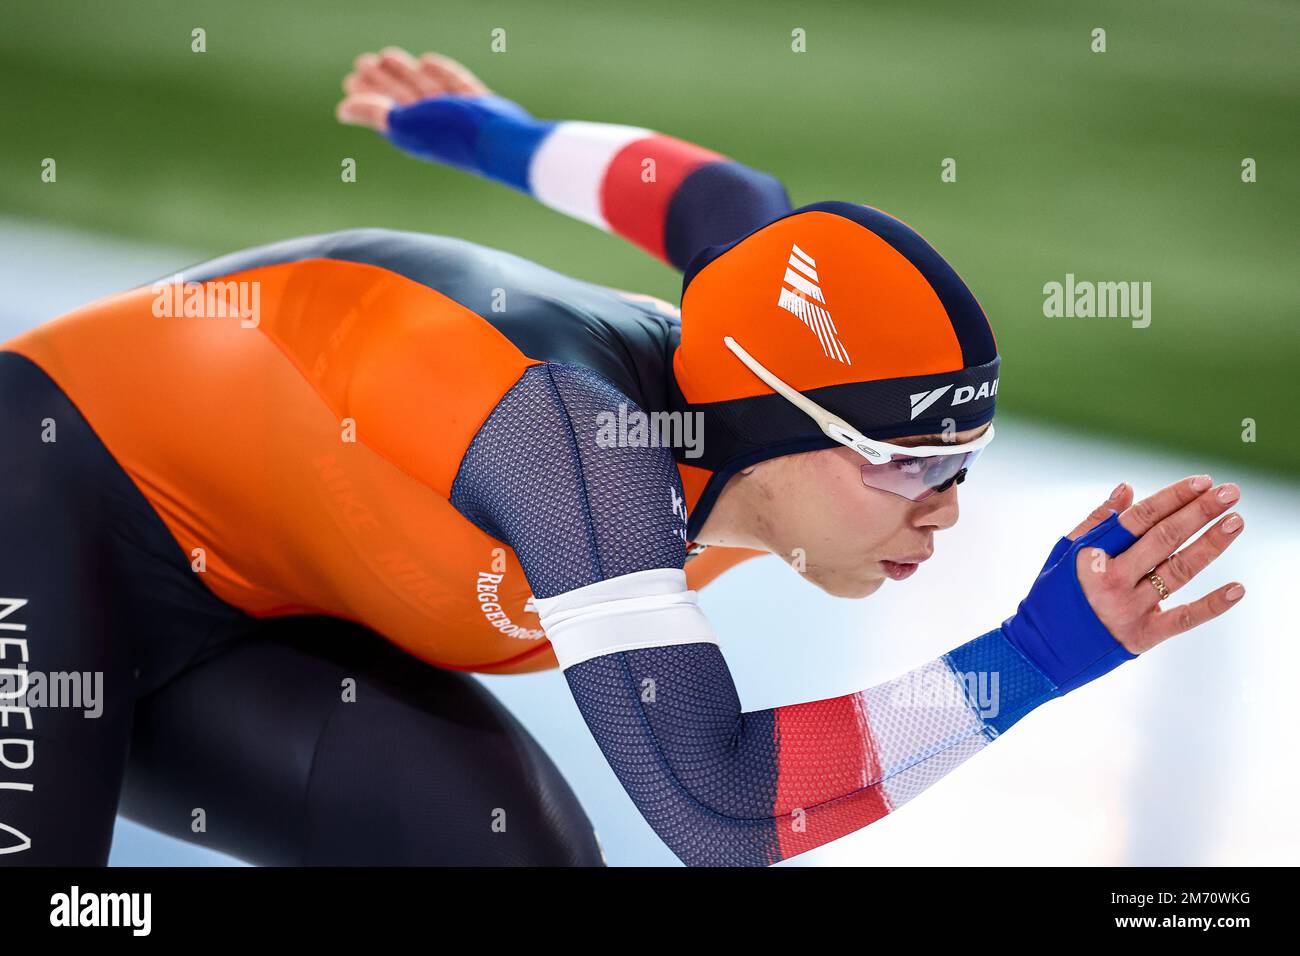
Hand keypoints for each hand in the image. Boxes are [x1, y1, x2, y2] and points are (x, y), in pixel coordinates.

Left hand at [336, 47, 489, 132]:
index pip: (385, 109)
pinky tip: (430, 60)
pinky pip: (457, 85)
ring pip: (427, 88)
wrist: (499, 141)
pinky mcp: (478, 105)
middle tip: (363, 62)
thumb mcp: (406, 122)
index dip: (367, 93)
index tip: (352, 79)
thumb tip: (343, 110)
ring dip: (406, 72)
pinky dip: (443, 72)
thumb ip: (375, 113)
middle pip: (403, 98)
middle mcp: (433, 124)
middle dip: (384, 80)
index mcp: (414, 132)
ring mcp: (457, 114)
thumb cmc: (451, 133)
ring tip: (387, 56)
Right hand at [1067, 476, 1244, 655]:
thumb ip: (1097, 521)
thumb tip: (1128, 488)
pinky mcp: (1143, 636)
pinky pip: (1184, 618)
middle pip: (1164, 538)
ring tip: (1236, 521)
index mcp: (1092, 554)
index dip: (1173, 498)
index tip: (1202, 482)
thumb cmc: (1054, 595)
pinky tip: (1237, 588)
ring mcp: (1129, 608)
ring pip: (1179, 570)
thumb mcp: (1065, 552)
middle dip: (1200, 512)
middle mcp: (1112, 579)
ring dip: (1211, 545)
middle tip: (1230, 493)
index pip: (1140, 518)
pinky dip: (1213, 605)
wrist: (1042, 650)